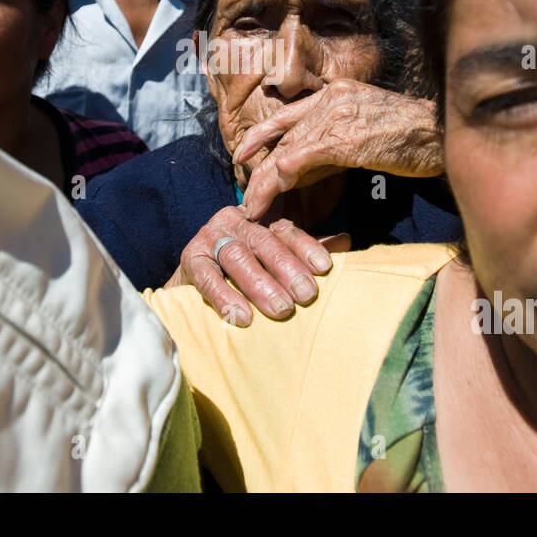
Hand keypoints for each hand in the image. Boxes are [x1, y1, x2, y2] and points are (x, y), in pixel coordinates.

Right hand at [166, 205, 350, 325]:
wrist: (190, 283)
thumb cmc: (242, 271)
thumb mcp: (274, 258)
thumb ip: (305, 249)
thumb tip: (346, 240)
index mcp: (260, 220)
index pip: (286, 230)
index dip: (306, 247)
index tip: (325, 268)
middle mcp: (235, 223)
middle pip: (263, 242)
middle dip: (287, 269)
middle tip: (306, 296)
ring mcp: (210, 239)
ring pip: (237, 258)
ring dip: (260, 284)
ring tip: (281, 310)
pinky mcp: (190, 260)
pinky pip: (208, 279)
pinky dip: (225, 297)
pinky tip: (241, 317)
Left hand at [233, 78, 443, 219]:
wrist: (442, 132)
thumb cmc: (411, 136)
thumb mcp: (365, 130)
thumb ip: (332, 144)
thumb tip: (300, 169)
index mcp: (336, 93)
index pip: (287, 114)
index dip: (260, 134)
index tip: (241, 153)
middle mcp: (333, 99)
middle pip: (284, 138)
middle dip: (259, 171)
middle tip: (246, 199)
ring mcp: (340, 116)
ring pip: (289, 150)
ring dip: (267, 183)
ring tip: (255, 207)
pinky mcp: (349, 138)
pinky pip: (308, 154)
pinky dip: (289, 171)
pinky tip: (277, 188)